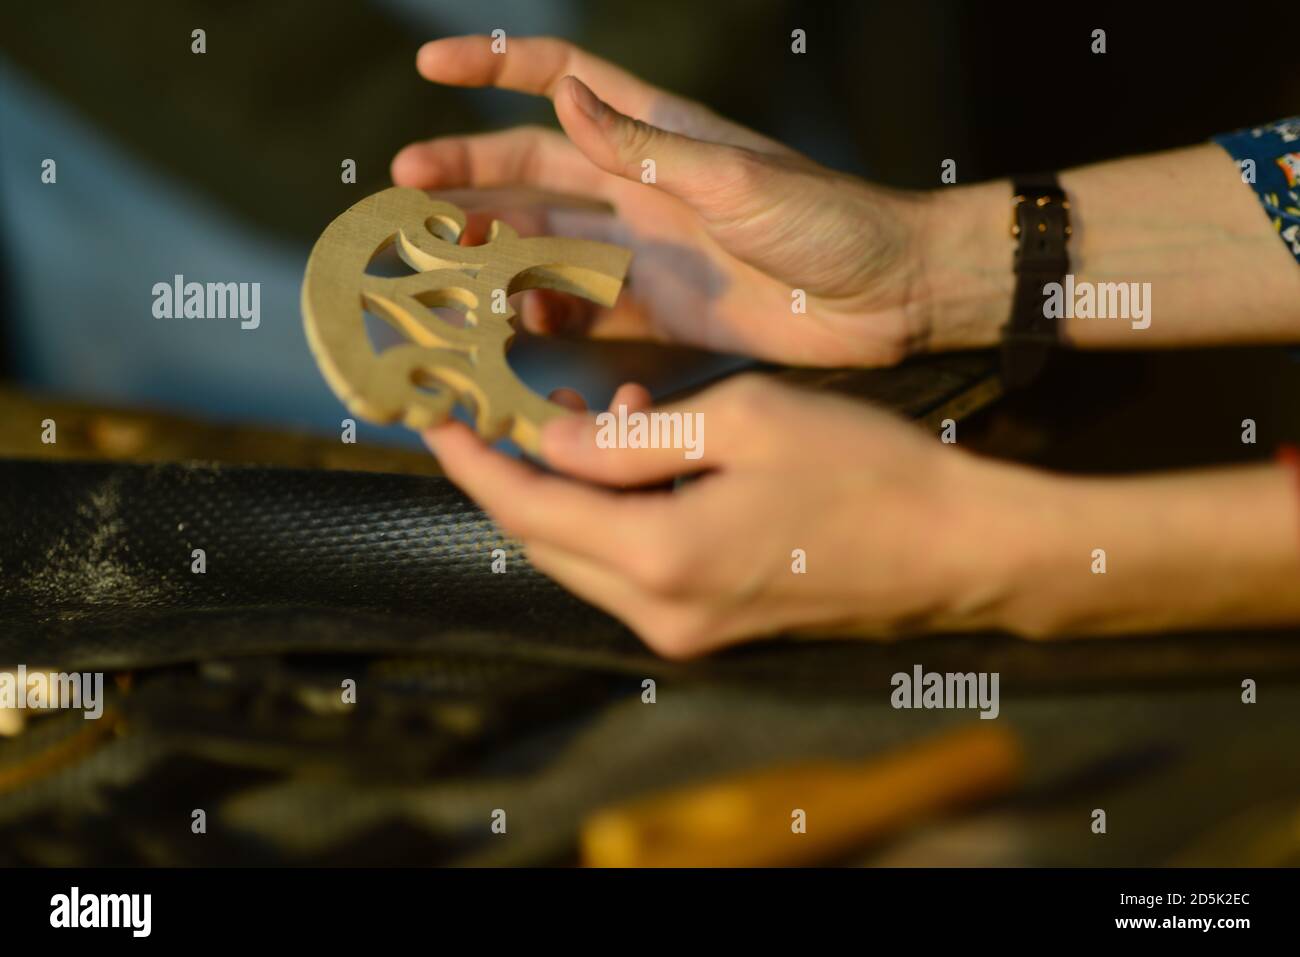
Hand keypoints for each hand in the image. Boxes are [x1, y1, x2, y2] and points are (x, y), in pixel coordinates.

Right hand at [392, 35, 962, 366]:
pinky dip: (544, 311)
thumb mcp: (732, 177)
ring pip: (545, 242)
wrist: (886, 297)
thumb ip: (645, 147)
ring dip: (492, 248)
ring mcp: (643, 250)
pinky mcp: (658, 308)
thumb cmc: (825, 221)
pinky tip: (514, 319)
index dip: (493, 67)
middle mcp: (637, 187)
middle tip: (403, 188)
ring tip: (440, 263)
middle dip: (465, 173)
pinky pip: (582, 308)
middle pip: (530, 170)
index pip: (559, 82)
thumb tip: (563, 98)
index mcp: (654, 135)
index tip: (428, 66)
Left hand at [424, 373, 1045, 656]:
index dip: (475, 463)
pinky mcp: (716, 628)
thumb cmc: (865, 470)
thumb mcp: (744, 421)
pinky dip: (620, 520)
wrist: (956, 548)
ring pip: (588, 559)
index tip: (435, 421)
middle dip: (521, 474)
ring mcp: (689, 631)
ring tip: (608, 411)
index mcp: (660, 557)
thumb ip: (630, 437)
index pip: (528, 510)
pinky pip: (635, 574)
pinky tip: (652, 460)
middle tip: (521, 402)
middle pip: (547, 543)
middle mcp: (662, 612)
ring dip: (576, 493)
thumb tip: (548, 438)